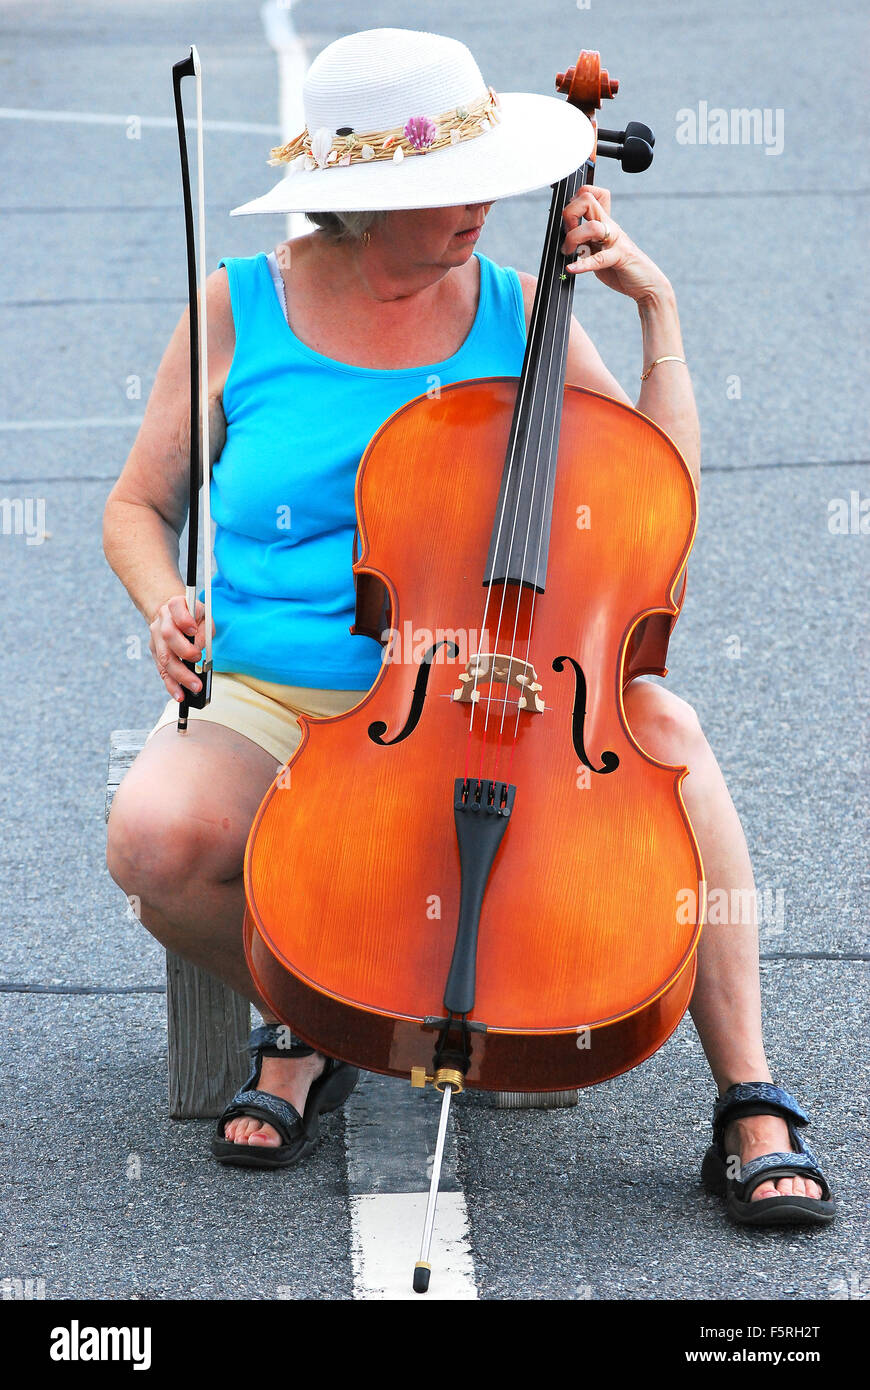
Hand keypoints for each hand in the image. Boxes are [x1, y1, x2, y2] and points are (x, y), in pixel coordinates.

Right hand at [148, 594, 209, 702]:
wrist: (172, 615)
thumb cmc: (193, 616)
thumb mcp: (204, 615)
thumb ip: (204, 629)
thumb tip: (201, 647)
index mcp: (175, 605)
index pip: (176, 609)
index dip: (184, 620)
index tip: (193, 630)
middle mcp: (162, 621)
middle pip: (168, 636)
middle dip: (184, 651)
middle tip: (198, 660)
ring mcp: (156, 638)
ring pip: (164, 658)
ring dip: (180, 675)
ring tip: (195, 687)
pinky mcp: (155, 652)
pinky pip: (162, 671)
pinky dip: (171, 685)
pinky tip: (180, 695)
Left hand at [560, 185, 669, 303]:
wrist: (646, 283)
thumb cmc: (620, 268)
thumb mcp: (598, 250)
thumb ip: (584, 242)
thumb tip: (562, 241)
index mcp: (604, 222)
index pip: (589, 194)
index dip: (573, 201)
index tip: (567, 221)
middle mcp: (609, 226)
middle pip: (587, 200)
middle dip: (569, 214)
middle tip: (566, 234)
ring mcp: (616, 240)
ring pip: (592, 226)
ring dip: (573, 239)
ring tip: (569, 253)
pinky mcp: (620, 257)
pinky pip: (599, 258)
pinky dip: (582, 264)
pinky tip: (572, 268)